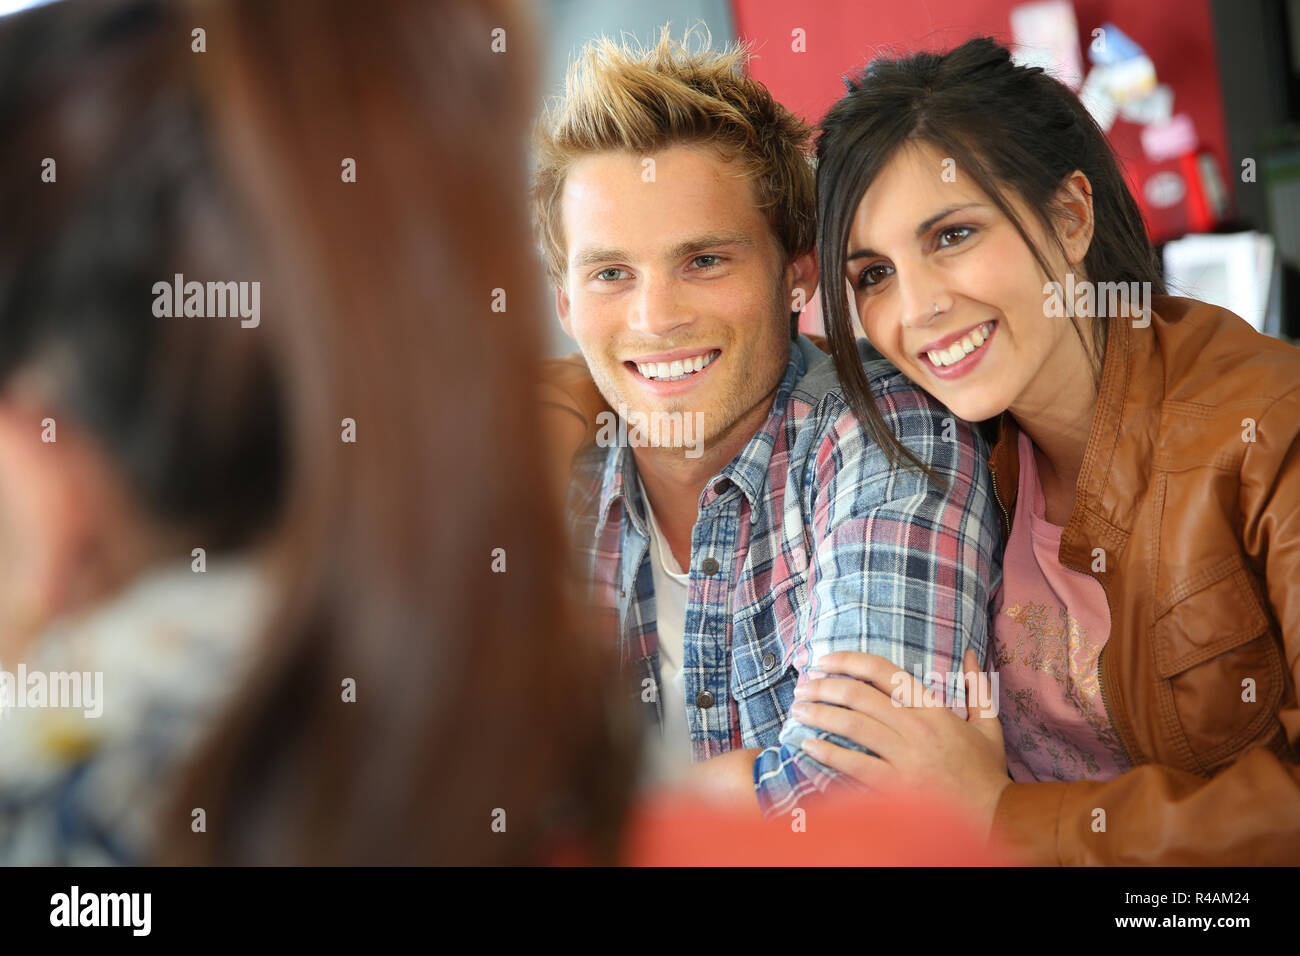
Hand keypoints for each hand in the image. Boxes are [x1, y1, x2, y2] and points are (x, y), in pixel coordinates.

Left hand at [790, 648, 1009, 833]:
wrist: (996, 818)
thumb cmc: (986, 773)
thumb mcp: (989, 725)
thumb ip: (978, 687)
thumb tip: (970, 653)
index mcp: (934, 710)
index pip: (884, 673)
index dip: (849, 661)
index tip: (825, 660)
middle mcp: (916, 728)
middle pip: (859, 695)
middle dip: (824, 686)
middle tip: (802, 686)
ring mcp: (905, 758)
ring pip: (852, 725)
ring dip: (819, 714)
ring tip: (798, 710)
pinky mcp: (894, 787)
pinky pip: (854, 764)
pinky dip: (828, 753)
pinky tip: (809, 744)